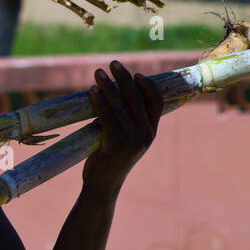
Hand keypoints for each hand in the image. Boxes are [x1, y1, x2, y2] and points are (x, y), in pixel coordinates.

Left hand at [83, 60, 164, 188]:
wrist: (103, 185)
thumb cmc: (112, 158)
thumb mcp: (127, 139)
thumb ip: (129, 120)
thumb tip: (119, 93)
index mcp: (151, 132)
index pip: (156, 102)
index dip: (147, 86)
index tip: (135, 74)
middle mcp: (145, 135)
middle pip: (136, 99)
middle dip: (124, 78)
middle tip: (113, 63)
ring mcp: (132, 141)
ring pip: (120, 106)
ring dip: (108, 86)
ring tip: (98, 73)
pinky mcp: (116, 145)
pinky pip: (107, 118)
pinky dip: (99, 102)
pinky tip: (92, 91)